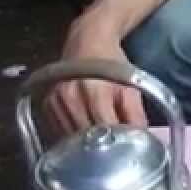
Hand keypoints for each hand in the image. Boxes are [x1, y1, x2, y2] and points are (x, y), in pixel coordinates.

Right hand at [44, 14, 147, 136]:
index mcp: (95, 92)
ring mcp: (56, 101)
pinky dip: (71, 138)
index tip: (127, 148)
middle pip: (86, 137)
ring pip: (70, 139)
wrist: (88, 40)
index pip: (105, 129)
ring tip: (98, 141)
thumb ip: (136, 114)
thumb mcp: (130, 85)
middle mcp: (71, 97)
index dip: (118, 142)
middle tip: (113, 149)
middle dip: (102, 147)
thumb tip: (144, 139)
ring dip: (85, 145)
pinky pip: (58, 131)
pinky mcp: (46, 104)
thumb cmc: (112, 63)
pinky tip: (82, 134)